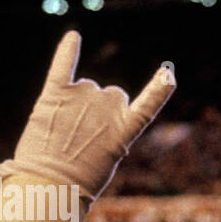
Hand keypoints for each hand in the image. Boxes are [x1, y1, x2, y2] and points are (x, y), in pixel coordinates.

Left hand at [0, 31, 174, 199]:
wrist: (52, 184)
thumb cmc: (79, 182)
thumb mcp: (105, 161)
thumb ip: (104, 132)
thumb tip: (90, 108)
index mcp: (125, 128)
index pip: (148, 104)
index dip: (159, 90)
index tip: (168, 75)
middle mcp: (109, 105)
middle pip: (111, 96)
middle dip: (99, 110)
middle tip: (82, 137)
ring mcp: (83, 96)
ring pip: (86, 88)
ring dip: (76, 103)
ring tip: (62, 132)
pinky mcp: (56, 92)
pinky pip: (63, 65)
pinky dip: (68, 51)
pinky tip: (74, 37)